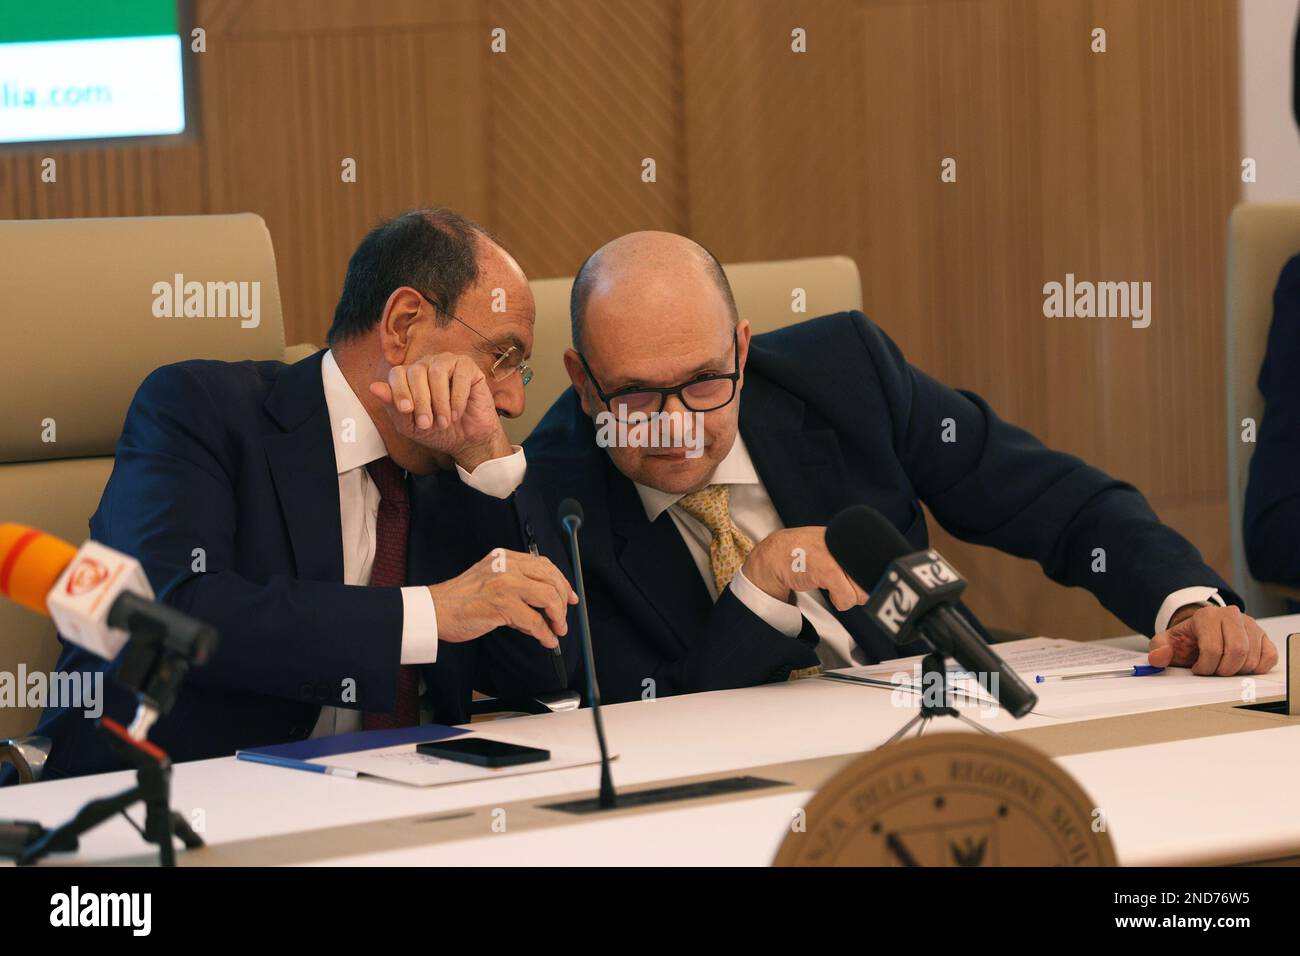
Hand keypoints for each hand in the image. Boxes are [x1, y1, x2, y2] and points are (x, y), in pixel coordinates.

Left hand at [369, 353, 510, 469]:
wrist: (466, 441)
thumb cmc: (437, 431)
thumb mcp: (409, 425)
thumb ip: (393, 406)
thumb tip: (373, 387)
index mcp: (410, 376)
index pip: (397, 373)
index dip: (399, 391)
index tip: (406, 410)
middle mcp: (427, 365)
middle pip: (416, 372)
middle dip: (421, 401)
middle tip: (426, 424)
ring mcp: (448, 363)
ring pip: (437, 371)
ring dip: (439, 401)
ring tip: (444, 421)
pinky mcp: (468, 368)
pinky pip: (460, 375)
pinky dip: (457, 397)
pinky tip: (457, 413)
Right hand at [429, 550, 577, 646]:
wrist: (435, 610)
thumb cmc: (461, 599)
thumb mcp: (490, 578)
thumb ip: (516, 584)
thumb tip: (545, 606)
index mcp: (505, 558)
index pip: (544, 564)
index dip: (562, 582)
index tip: (570, 597)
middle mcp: (507, 566)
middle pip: (551, 579)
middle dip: (563, 601)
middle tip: (563, 619)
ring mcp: (505, 584)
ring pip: (548, 597)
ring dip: (557, 617)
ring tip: (557, 630)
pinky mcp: (502, 605)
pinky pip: (534, 621)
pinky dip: (545, 633)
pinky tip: (546, 640)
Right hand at [740, 526, 867, 610]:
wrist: (774, 556)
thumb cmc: (804, 553)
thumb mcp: (834, 546)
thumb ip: (854, 557)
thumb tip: (877, 581)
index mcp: (853, 535)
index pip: (881, 562)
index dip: (872, 578)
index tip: (863, 581)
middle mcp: (849, 543)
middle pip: (874, 581)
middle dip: (861, 589)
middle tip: (844, 583)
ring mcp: (839, 556)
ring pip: (862, 593)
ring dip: (849, 596)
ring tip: (834, 584)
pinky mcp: (828, 570)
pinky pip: (846, 599)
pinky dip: (839, 601)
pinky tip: (827, 589)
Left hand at [1148, 604, 1277, 675]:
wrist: (1202, 632)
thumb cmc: (1187, 640)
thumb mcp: (1167, 642)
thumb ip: (1159, 649)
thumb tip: (1159, 657)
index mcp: (1207, 616)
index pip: (1213, 649)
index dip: (1205, 667)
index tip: (1198, 669)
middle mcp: (1232, 616)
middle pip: (1237, 652)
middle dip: (1224, 670)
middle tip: (1214, 671)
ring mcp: (1251, 625)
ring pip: (1253, 657)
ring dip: (1238, 671)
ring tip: (1224, 667)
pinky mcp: (1264, 637)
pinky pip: (1269, 657)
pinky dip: (1256, 668)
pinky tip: (1241, 666)